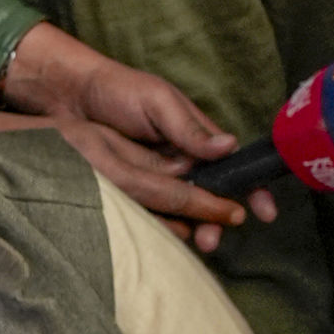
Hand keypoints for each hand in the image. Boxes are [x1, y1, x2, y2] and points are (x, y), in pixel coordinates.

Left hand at [0, 23, 247, 253]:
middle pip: (211, 196)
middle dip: (218, 219)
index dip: (253, 188)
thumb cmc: (118, 91)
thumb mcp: (158, 104)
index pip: (233, 166)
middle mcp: (182, 160)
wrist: (68, 97)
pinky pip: (154, 211)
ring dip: (194, 228)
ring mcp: (157, 176)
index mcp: (196, 137)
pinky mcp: (132, 188)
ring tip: (196, 243)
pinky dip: (164, 226)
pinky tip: (167, 237)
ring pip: (184, 209)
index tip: (265, 212)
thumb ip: (190, 128)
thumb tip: (230, 145)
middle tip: (213, 239)